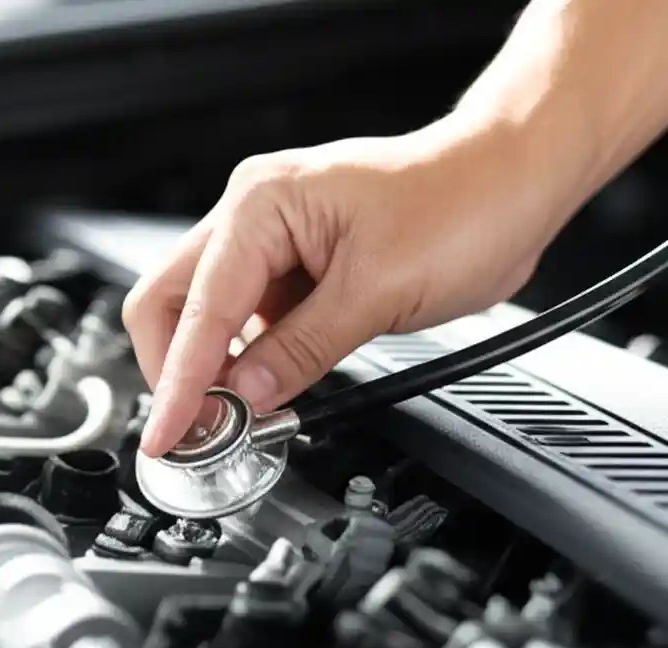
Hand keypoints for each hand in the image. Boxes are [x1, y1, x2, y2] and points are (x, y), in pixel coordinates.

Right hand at [122, 118, 572, 456]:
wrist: (510, 180)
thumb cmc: (462, 203)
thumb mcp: (379, 290)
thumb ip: (302, 348)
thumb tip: (247, 395)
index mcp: (260, 203)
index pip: (197, 308)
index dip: (179, 382)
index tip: (170, 436)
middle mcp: (250, 213)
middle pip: (166, 301)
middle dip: (171, 369)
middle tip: (190, 432)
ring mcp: (267, 239)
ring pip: (199, 312)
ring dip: (206, 368)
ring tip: (231, 421)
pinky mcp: (288, 265)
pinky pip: (243, 318)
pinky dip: (243, 360)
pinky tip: (261, 390)